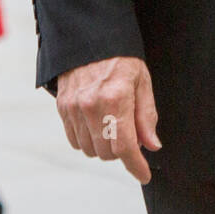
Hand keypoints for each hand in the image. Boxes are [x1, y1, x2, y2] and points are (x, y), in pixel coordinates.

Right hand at [56, 56, 160, 183]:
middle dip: (121, 150)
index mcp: (116, 99)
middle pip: (106, 153)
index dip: (136, 166)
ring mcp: (74, 108)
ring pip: (89, 150)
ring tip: (112, 124)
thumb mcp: (142, 81)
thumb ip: (146, 115)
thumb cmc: (120, 58)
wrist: (90, 38)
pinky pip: (74, 140)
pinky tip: (96, 123)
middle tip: (129, 132)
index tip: (144, 174)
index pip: (125, 147)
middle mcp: (92, 106)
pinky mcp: (63, 108)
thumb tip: (152, 145)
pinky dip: (87, 139)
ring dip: (103, 146)